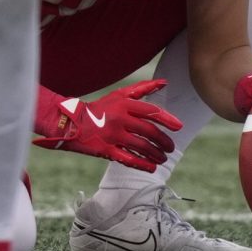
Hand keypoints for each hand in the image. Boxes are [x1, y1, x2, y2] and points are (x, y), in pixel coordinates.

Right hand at [32, 78, 183, 170]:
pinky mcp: (106, 150)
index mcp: (124, 104)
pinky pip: (129, 159)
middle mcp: (120, 119)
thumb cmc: (101, 107)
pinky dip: (143, 164)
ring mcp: (113, 135)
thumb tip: (165, 83)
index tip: (179, 127)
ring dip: (156, 154)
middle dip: (164, 141)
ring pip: (141, 147)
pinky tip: (152, 167)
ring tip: (163, 158)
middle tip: (170, 148)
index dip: (168, 120)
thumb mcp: (120, 94)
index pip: (151, 111)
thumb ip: (143, 88)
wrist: (72, 121)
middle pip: (149, 132)